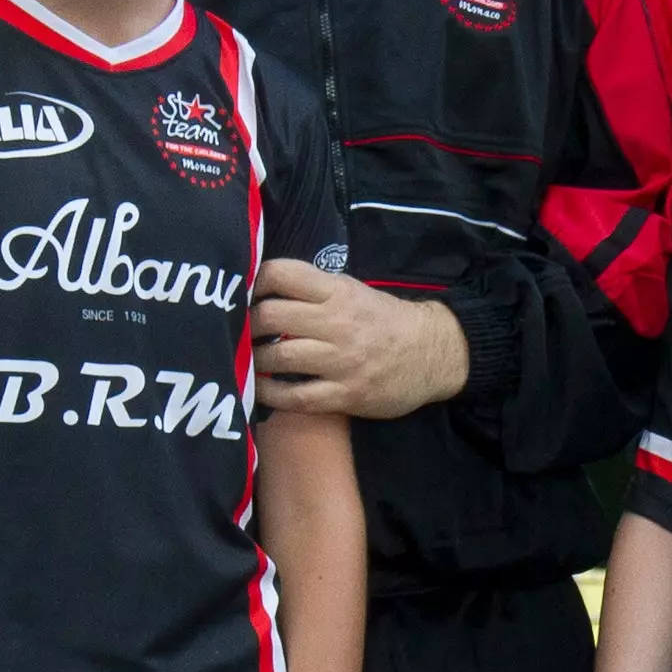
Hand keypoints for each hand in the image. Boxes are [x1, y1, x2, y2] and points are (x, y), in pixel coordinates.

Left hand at [251, 260, 468, 418]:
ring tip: (247, 359)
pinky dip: (270, 394)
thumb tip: (261, 292)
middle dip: (247, 325)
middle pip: (271, 317)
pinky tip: (260, 389)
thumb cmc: (384, 320)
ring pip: (278, 358)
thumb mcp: (353, 291)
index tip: (244, 296)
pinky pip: (296, 397)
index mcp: (338, 292)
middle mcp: (337, 323)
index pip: (281, 274)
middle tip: (239, 332)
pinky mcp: (345, 395)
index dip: (253, 283)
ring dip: (254, 359)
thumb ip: (313, 290)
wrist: (432, 354)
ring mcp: (341, 361)